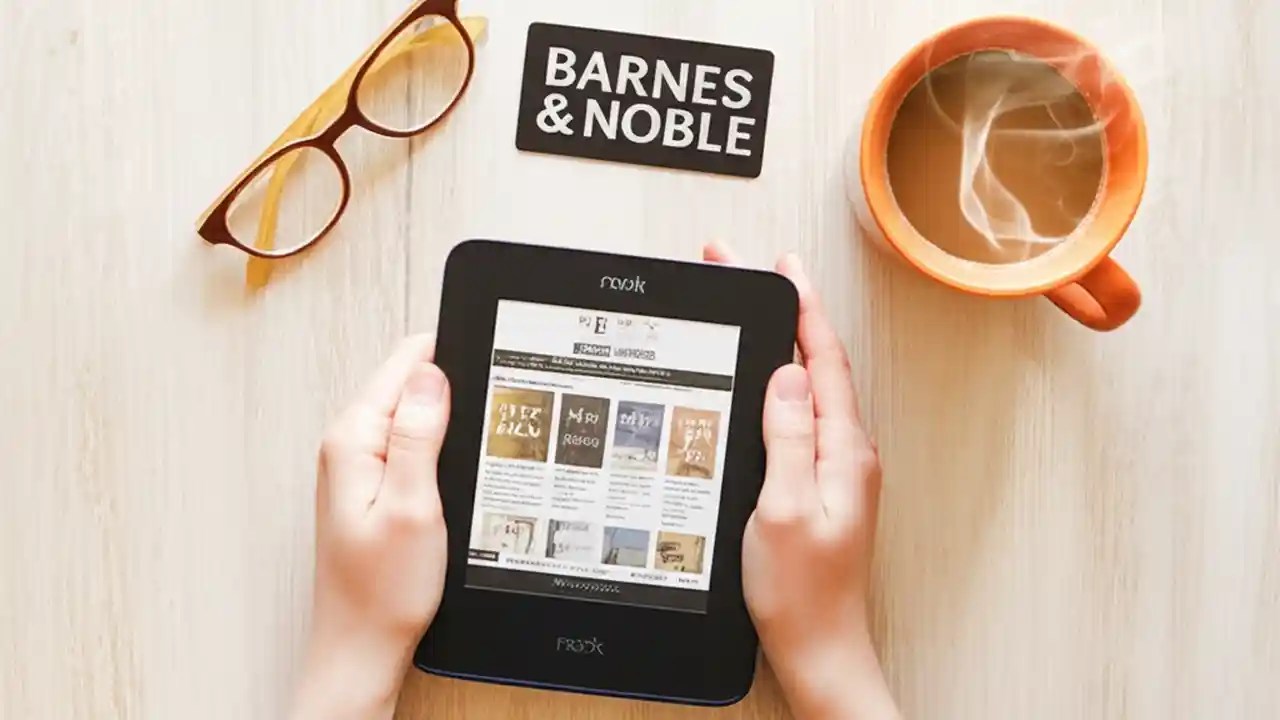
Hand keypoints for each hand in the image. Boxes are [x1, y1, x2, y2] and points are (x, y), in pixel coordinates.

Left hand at [291, 334, 450, 719]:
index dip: (453, 359)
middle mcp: (348, 444)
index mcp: (354, 438)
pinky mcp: (371, 484)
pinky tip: (454, 472)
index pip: (407, 361)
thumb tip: (432, 374)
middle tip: (487, 425)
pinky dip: (437, 448)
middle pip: (410, 383)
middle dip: (452, 391)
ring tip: (473, 450)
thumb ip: (419, 434)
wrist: (362, 646)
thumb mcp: (414, 506)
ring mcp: (357, 464)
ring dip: (446, 422)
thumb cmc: (383, 591)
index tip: (487, 373)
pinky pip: (409, 443)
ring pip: (413, 413)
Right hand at [703, 244, 898, 719]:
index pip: (820, 358)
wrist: (820, 647)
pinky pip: (803, 415)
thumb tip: (785, 375)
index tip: (778, 264)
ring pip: (810, 385)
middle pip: (816, 362)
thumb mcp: (783, 508)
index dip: (798, 305)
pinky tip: (765, 377)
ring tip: (756, 307)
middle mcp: (847, 451)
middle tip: (746, 269)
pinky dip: (782, 381)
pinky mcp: (822, 483)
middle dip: (785, 309)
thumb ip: (787, 437)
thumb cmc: (801, 592)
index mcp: (842, 450)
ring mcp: (837, 467)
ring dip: (784, 341)